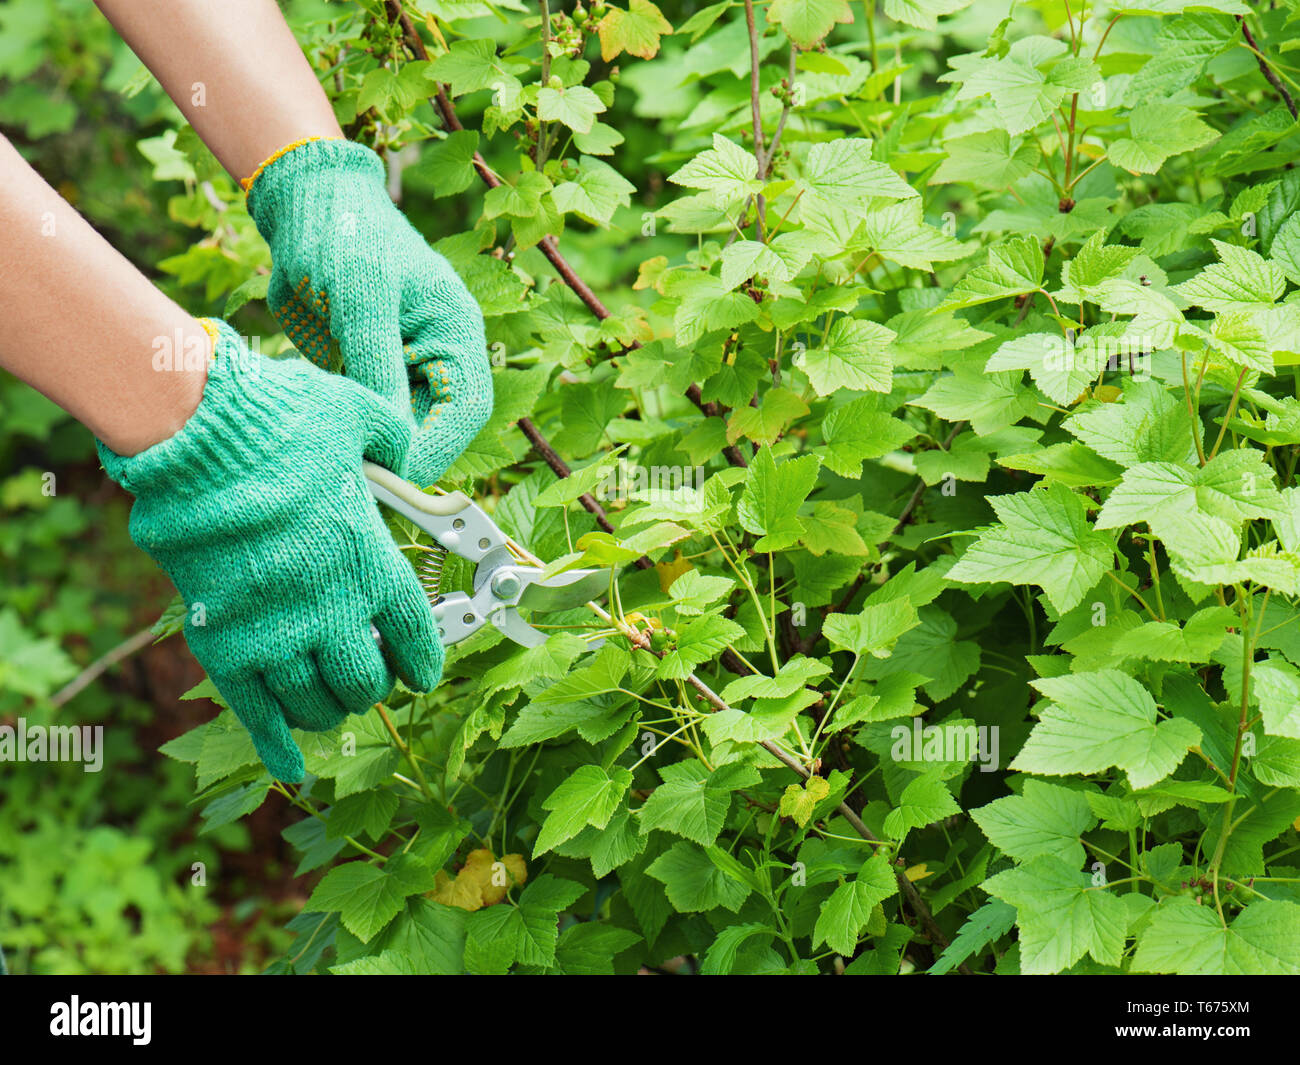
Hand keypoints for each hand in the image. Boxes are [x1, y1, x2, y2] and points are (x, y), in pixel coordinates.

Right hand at [97, 319, 441, 781]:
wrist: (197, 434)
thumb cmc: (280, 419)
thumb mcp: (358, 416)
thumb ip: (391, 439)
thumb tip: (403, 450)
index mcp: (371, 561)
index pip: (414, 635)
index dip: (423, 660)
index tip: (422, 672)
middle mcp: (331, 609)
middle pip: (364, 682)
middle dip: (369, 685)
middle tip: (364, 678)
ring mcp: (275, 631)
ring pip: (314, 704)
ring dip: (327, 709)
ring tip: (329, 705)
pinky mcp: (220, 640)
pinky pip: (254, 712)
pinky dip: (275, 743)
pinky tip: (291, 766)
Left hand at [245, 137, 492, 486]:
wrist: (302, 203)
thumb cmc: (343, 233)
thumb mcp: (361, 295)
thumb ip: (377, 363)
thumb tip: (391, 435)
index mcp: (456, 332)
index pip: (464, 410)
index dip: (435, 447)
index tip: (394, 472)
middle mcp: (438, 354)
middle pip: (436, 427)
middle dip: (404, 453)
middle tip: (359, 475)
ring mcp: (403, 364)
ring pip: (401, 427)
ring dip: (375, 444)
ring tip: (339, 456)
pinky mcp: (368, 370)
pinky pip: (369, 412)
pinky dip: (352, 427)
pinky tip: (325, 431)